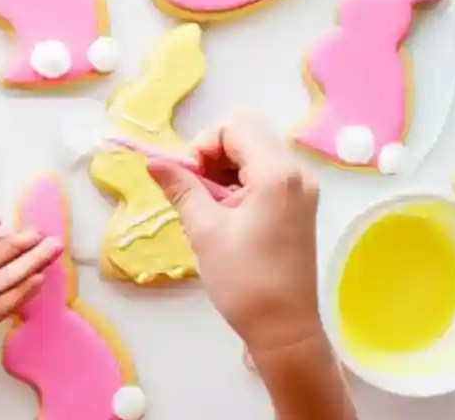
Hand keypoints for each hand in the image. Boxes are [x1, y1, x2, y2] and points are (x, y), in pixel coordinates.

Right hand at [146, 113, 321, 355]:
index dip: (203, 144)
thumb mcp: (204, 230)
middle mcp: (297, 173)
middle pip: (248, 133)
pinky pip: (265, 174)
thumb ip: (180, 187)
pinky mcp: (299, 205)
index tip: (189, 178)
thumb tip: (153, 161)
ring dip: (224, 169)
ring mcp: (302, 189)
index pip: (235, 125)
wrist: (284, 329)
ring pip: (255, 153)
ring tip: (208, 206)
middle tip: (195, 190)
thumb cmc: (245, 281)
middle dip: (213, 153)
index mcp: (278, 173)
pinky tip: (226, 214)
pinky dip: (239, 183)